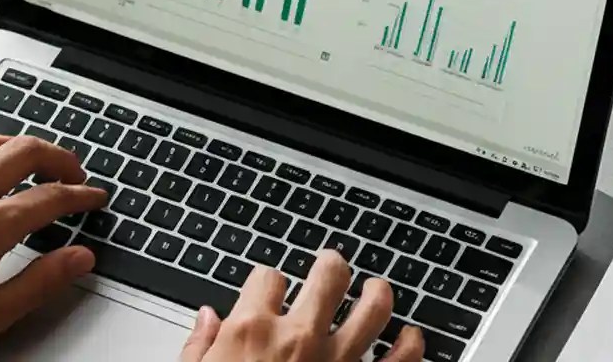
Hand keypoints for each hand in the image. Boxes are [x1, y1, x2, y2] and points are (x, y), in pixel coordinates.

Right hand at [180, 251, 424, 361]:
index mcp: (251, 332)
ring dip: (377, 294)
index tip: (271, 290)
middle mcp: (298, 338)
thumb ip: (201, 348)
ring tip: (374, 290)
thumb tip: (207, 318)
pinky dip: (411, 346)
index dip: (269, 281)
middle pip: (328, 275)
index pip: (267, 277)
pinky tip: (410, 338)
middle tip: (332, 267)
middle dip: (331, 266)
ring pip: (373, 306)